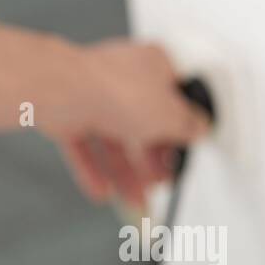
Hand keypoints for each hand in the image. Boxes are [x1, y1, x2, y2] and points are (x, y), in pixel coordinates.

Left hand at [0, 6, 210, 206]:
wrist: (63, 92)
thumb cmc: (115, 90)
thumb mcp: (171, 114)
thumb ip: (188, 125)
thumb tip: (201, 128)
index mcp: (153, 65)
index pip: (175, 97)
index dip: (181, 128)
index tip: (184, 152)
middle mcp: (122, 77)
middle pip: (142, 123)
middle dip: (150, 158)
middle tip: (158, 180)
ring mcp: (92, 94)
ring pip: (113, 138)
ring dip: (125, 172)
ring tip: (134, 199)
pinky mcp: (67, 112)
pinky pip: (84, 145)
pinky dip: (93, 170)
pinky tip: (102, 192)